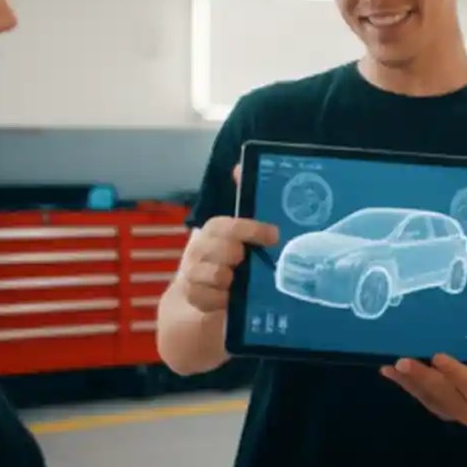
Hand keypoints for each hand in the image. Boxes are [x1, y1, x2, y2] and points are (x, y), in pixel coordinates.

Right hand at [176, 163, 277, 312]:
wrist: (199, 298)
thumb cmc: (225, 260)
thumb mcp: (240, 235)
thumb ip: (244, 204)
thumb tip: (239, 167)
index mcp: (215, 230)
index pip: (227, 224)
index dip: (249, 228)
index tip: (273, 235)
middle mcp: (201, 248)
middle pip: (221, 247)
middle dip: (235, 253)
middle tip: (246, 260)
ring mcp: (195, 273)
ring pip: (213, 273)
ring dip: (227, 277)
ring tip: (236, 281)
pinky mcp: (193, 297)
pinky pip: (206, 298)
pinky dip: (219, 300)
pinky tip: (228, 300)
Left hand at [381, 313, 466, 429]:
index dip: (457, 374)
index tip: (438, 357)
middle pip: (446, 396)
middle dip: (423, 378)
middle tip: (402, 360)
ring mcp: (461, 413)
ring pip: (432, 400)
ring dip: (410, 384)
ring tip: (389, 366)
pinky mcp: (449, 410)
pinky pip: (427, 400)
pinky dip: (409, 387)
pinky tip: (391, 372)